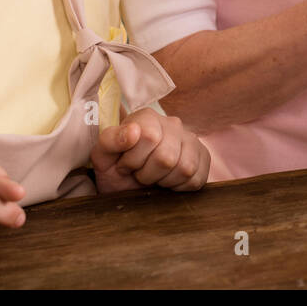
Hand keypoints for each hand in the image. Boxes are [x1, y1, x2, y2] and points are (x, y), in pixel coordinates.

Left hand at [92, 107, 209, 192]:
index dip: (133, 160)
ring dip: (164, 182)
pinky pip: (197, 178)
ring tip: (154, 177)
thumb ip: (110, 140)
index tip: (124, 165)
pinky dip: (179, 187)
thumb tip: (133, 132)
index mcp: (147, 117)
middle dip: (147, 174)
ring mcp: (191, 140)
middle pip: (166, 157)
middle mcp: (173, 124)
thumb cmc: (115, 168)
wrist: (129, 186)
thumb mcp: (103, 157)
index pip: (149, 136)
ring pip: (185, 168)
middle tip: (139, 174)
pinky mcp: (203, 158)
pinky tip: (168, 181)